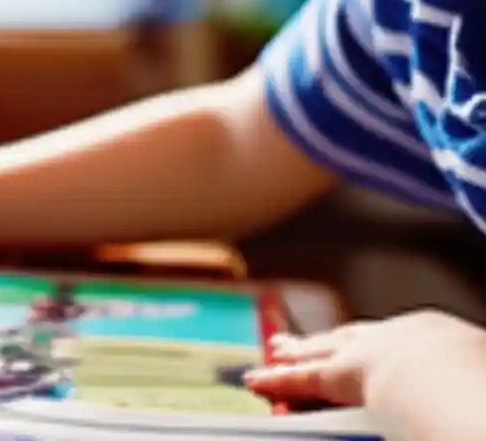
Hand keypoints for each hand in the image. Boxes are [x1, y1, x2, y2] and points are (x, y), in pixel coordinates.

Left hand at [246, 310, 485, 408]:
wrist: (457, 379)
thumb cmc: (482, 384)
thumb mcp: (480, 369)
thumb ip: (470, 373)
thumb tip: (475, 381)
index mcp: (433, 334)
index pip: (397, 341)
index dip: (374, 344)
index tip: (361, 344)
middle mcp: (393, 335)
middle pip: (351, 337)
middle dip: (327, 339)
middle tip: (304, 338)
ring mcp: (363, 351)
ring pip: (322, 351)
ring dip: (297, 352)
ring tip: (276, 353)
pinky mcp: (338, 375)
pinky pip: (301, 378)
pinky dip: (278, 379)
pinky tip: (255, 381)